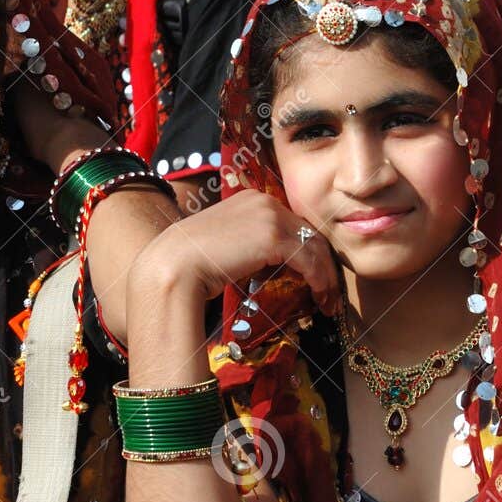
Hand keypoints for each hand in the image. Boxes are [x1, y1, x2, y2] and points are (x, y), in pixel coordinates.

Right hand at [134, 188, 341, 315]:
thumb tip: (268, 265)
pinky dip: (320, 280)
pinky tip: (320, 297)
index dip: (308, 252)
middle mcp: (264, 201)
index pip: (293, 224)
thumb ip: (249, 245)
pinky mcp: (274, 238)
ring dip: (326, 277)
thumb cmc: (189, 263)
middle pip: (308, 233)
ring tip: (328, 302)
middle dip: (323, 264)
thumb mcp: (226, 245)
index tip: (315, 277)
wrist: (172, 267)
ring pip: (314, 247)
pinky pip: (309, 260)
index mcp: (252, 199)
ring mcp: (270, 216)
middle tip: (329, 292)